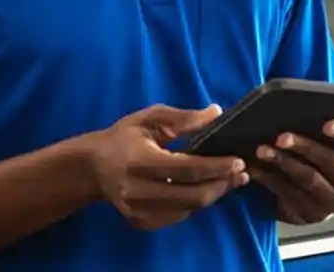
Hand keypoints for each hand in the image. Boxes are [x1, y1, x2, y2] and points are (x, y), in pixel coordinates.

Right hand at [88, 103, 250, 230]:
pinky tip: (205, 190)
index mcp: (140, 161)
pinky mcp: (140, 221)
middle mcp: (138, 190)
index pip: (188, 169)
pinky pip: (176, 217)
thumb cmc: (124, 137)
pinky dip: (194, 205)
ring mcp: (138, 210)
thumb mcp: (150, 118)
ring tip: (229, 181)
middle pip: (192, 195)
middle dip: (220, 184)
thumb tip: (216, 112)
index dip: (216, 167)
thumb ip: (183, 118)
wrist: (93, 166)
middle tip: (240, 173)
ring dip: (212, 196)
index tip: (238, 161)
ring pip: (187, 209)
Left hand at [249, 121, 333, 224]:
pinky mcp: (309, 215)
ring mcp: (332, 204)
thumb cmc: (322, 156)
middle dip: (304, 147)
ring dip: (282, 162)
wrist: (308, 191)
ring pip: (307, 179)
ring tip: (262, 149)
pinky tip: (255, 168)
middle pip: (329, 163)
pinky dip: (269, 179)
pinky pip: (287, 195)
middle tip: (281, 136)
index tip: (326, 124)